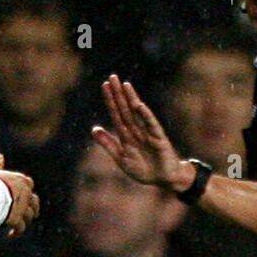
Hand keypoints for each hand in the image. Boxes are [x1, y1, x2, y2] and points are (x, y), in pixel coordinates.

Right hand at [0, 153, 39, 237]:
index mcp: (21, 181)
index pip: (29, 184)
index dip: (26, 189)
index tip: (21, 194)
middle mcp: (25, 194)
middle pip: (35, 202)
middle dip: (32, 208)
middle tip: (27, 213)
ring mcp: (22, 207)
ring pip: (30, 216)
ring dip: (25, 220)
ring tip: (18, 225)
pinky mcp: (16, 219)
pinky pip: (20, 228)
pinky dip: (16, 232)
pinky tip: (11, 234)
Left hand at [93, 75, 189, 190]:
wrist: (162, 179)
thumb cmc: (143, 169)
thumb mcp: (121, 158)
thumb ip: (108, 144)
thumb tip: (94, 129)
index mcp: (126, 134)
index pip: (116, 114)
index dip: (110, 100)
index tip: (105, 86)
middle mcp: (136, 130)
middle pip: (125, 109)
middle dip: (119, 94)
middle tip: (112, 77)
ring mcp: (148, 132)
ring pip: (137, 114)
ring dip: (131, 99)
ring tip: (125, 85)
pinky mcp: (159, 138)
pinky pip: (151, 125)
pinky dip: (145, 115)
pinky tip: (139, 105)